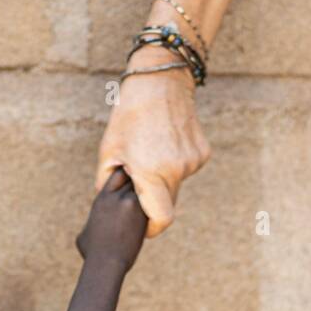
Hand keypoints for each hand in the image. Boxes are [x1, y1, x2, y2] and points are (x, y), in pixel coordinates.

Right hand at [76, 167, 148, 272]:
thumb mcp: (85, 233)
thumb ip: (92, 223)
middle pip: (133, 177)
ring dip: (150, 192)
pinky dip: (156, 205)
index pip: (117, 174)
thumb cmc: (92, 252)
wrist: (106, 262)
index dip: (126, 177)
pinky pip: (154, 203)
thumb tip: (93, 227)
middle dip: (141, 182)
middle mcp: (116, 197)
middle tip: (148, 190)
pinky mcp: (142, 216)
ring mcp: (130, 204)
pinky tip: (160, 209)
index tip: (132, 185)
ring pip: (145, 189)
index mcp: (102, 198)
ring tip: (157, 198)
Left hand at [94, 46, 210, 237]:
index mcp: (151, 172)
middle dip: (153, 198)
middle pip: (167, 202)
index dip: (152, 228)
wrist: (160, 82)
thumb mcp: (108, 152)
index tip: (144, 228)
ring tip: (150, 151)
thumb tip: (114, 209)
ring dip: (163, 177)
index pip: (161, 219)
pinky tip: (165, 143)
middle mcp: (177, 170)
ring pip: (176, 184)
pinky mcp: (202, 153)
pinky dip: (174, 164)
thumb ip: (108, 186)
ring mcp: (192, 162)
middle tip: (137, 178)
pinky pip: (186, 169)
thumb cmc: (128, 117)